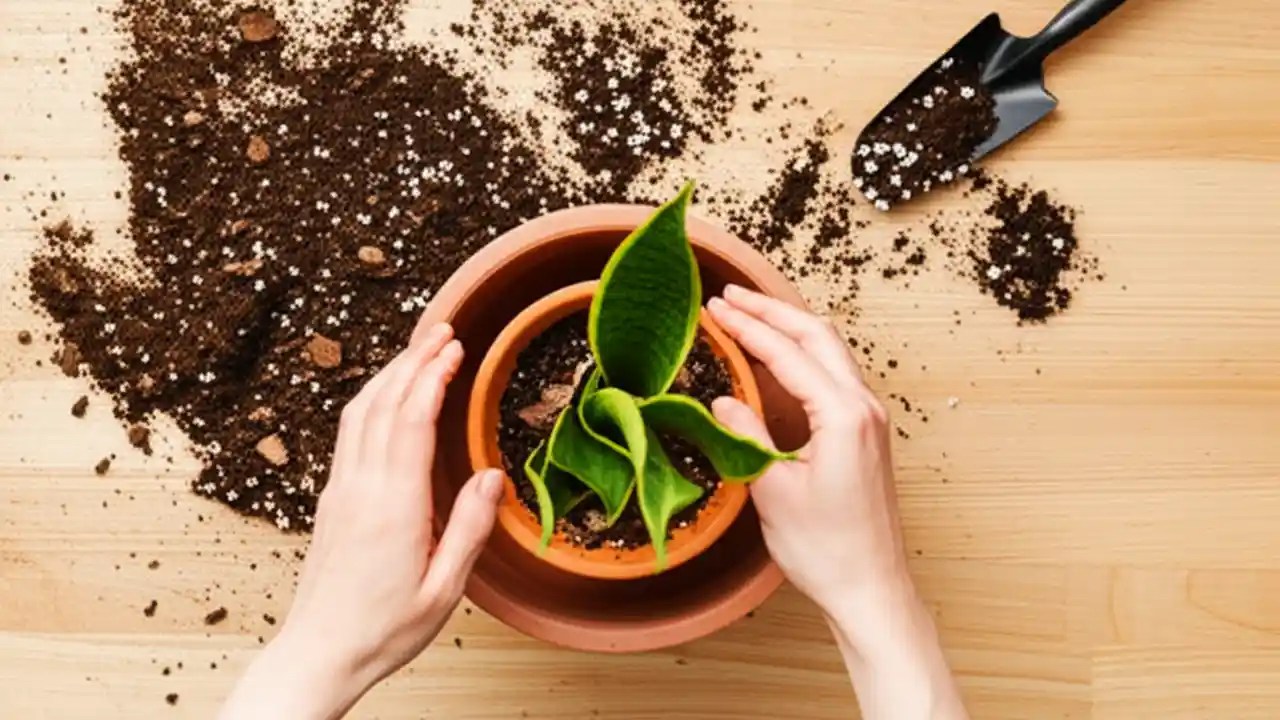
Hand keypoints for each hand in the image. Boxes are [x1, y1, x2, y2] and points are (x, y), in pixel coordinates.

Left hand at [220, 322, 503, 719]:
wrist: (318, 655)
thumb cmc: (383, 630)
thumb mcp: (444, 590)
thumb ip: (469, 529)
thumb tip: (491, 476)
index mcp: (394, 507)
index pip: (412, 421)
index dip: (432, 376)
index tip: (454, 347)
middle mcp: (361, 489)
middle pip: (383, 404)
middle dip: (412, 359)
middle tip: (441, 329)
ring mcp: (341, 492)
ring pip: (359, 414)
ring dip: (388, 374)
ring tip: (418, 350)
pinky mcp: (332, 501)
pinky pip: (349, 434)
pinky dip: (372, 401)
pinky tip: (387, 397)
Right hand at [708, 285, 966, 719]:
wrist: (870, 588)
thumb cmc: (826, 549)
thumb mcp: (772, 491)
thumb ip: (746, 435)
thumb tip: (722, 399)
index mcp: (843, 415)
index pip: (788, 353)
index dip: (748, 327)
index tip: (714, 309)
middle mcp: (863, 407)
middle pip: (816, 335)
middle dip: (771, 310)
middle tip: (729, 296)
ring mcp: (869, 419)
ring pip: (829, 350)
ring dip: (789, 328)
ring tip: (748, 315)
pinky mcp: (866, 433)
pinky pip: (834, 374)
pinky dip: (803, 353)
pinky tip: (777, 357)